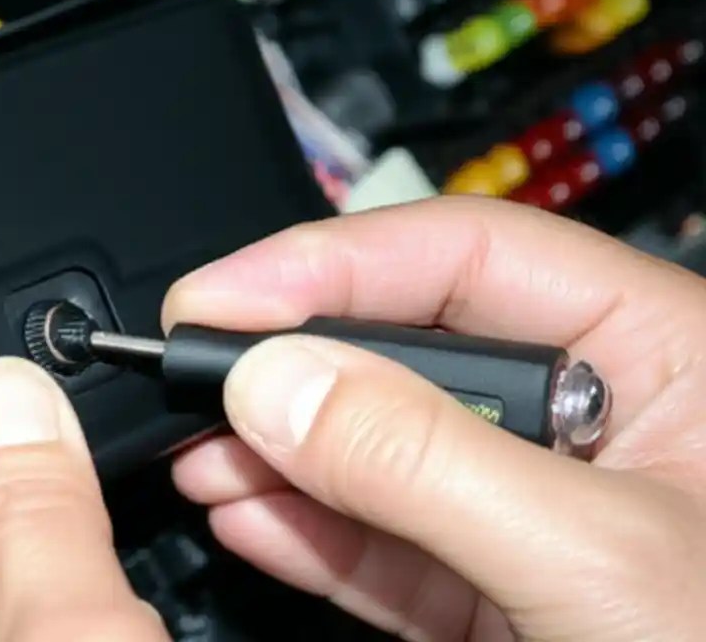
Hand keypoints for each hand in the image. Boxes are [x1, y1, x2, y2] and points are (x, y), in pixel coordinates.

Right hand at [164, 197, 705, 640]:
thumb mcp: (594, 558)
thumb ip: (426, 461)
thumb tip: (280, 383)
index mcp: (661, 356)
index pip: (469, 263)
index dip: (331, 264)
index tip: (223, 298)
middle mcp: (594, 422)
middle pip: (412, 353)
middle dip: (295, 371)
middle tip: (197, 381)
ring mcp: (539, 512)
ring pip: (386, 452)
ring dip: (282, 454)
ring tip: (202, 455)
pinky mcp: (501, 594)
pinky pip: (388, 546)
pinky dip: (310, 534)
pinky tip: (248, 514)